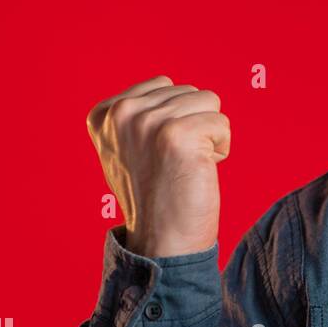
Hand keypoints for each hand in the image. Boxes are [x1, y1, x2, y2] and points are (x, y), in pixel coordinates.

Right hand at [86, 74, 229, 257]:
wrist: (161, 241)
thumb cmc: (154, 195)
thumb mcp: (129, 146)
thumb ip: (141, 113)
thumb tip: (169, 87)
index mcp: (105, 113)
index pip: (164, 85)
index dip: (173, 119)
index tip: (156, 154)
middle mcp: (122, 113)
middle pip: (189, 92)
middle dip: (192, 125)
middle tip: (173, 164)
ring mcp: (148, 122)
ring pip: (209, 103)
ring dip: (207, 136)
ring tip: (185, 166)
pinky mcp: (176, 134)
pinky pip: (222, 124)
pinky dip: (220, 149)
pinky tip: (198, 171)